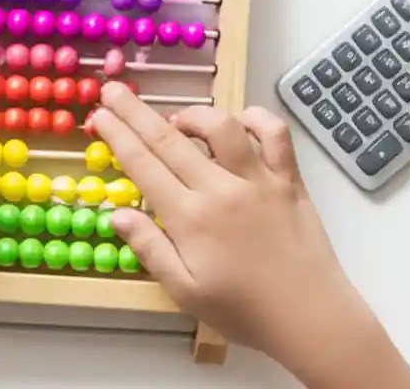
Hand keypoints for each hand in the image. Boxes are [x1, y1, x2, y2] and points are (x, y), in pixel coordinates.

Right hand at [95, 84, 409, 388]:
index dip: (117, 135)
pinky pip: (274, 134)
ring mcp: (258, 180)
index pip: (143, 164)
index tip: (99, 115)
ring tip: (178, 121)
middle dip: (136, 111)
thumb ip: (150, 249)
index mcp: (189, 218)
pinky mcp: (289, 180)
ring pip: (221, 126)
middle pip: (169, 138)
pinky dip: (256, 119)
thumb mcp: (185, 292)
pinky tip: (239, 123)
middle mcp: (220, 189)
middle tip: (115, 91)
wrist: (310, 318)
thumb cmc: (244, 311)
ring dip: (193, 115)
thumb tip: (118, 215)